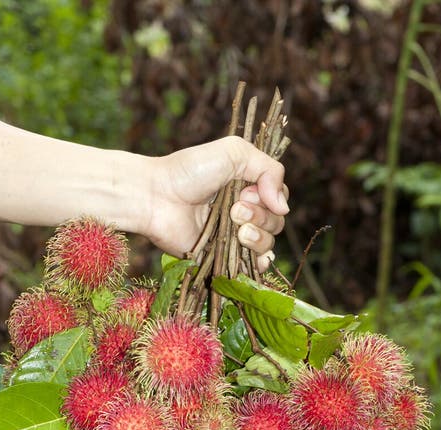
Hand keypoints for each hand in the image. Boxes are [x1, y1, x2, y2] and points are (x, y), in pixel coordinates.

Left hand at [145, 135, 288, 269]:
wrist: (157, 197)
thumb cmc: (190, 171)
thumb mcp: (235, 153)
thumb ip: (269, 170)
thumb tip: (284, 207)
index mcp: (247, 187)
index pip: (278, 199)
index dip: (271, 197)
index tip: (247, 191)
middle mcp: (243, 212)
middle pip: (276, 223)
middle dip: (261, 216)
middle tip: (235, 209)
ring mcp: (233, 236)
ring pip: (267, 244)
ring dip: (257, 234)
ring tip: (234, 224)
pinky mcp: (222, 257)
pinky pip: (252, 266)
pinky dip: (257, 260)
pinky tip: (245, 246)